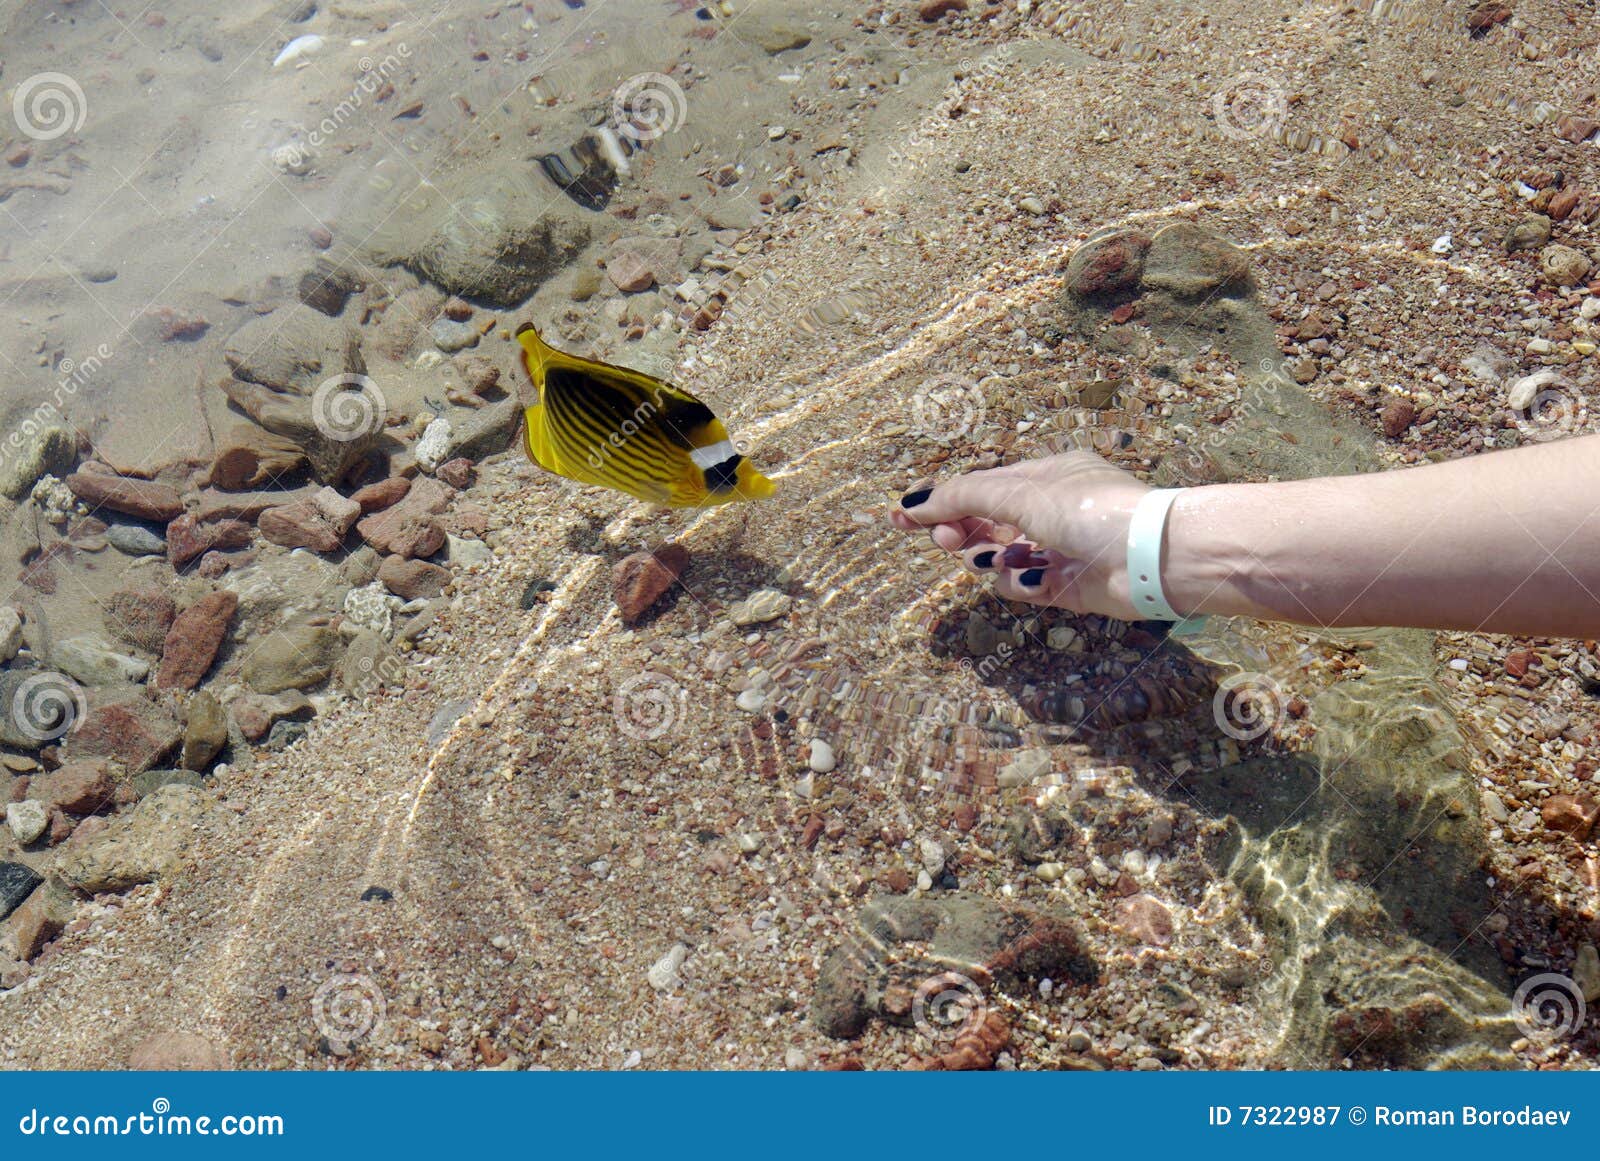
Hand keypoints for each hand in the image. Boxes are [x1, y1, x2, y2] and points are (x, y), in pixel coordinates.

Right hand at [889, 450, 1152, 618]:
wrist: (1147, 556)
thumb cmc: (1088, 509)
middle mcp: (1048, 511)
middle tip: (948, 540)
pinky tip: (1035, 579)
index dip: (939, 503)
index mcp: (1042, 477)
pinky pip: (1021, 585)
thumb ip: (961, 496)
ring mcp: (1055, 549)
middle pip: (983, 524)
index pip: (979, 488)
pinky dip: (1021, 583)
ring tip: (995, 559)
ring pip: (997, 559)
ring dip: (989, 560)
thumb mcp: (1016, 491)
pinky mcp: (1062, 586)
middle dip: (961, 532)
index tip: (899, 518)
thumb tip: (912, 504)